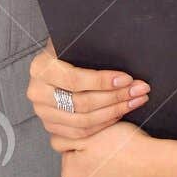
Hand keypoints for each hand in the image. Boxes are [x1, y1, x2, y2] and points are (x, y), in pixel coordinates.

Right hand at [27, 40, 149, 139]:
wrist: (51, 68)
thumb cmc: (67, 54)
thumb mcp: (72, 45)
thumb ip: (86, 48)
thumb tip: (113, 44)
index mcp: (40, 68)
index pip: (75, 79)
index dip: (103, 81)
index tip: (127, 78)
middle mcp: (37, 92)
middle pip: (82, 103)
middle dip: (115, 97)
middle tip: (139, 90)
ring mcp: (43, 112)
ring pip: (84, 121)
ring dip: (115, 111)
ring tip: (135, 101)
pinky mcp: (51, 126)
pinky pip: (81, 132)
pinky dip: (103, 124)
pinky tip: (119, 112)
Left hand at [54, 121, 173, 176]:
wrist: (158, 166)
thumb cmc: (126, 145)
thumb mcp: (90, 132)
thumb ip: (67, 138)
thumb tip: (55, 142)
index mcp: (70, 171)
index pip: (69, 151)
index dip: (85, 142)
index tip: (100, 141)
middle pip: (81, 170)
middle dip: (91, 162)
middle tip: (111, 151)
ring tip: (120, 166)